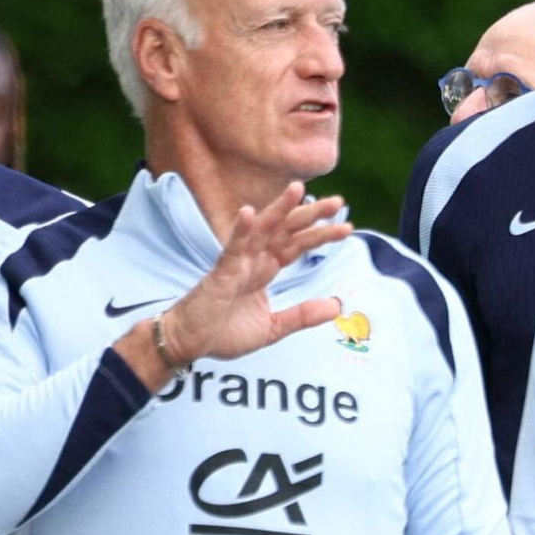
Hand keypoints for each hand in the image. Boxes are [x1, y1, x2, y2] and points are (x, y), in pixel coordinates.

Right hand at [137, 182, 353, 381]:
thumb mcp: (272, 327)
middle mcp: (253, 260)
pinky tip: (250, 213)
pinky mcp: (220, 273)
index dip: (319, 235)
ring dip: (279, 209)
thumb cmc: (223, 332)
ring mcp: (236, 263)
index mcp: (264, 270)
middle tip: (338, 202)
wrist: (188, 344)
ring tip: (299, 189)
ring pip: (262, 230)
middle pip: (285, 231)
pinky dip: (241, 230)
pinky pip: (232, 249)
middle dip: (310, 215)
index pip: (296, 245)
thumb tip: (336, 306)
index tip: (346, 227)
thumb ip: (302, 315)